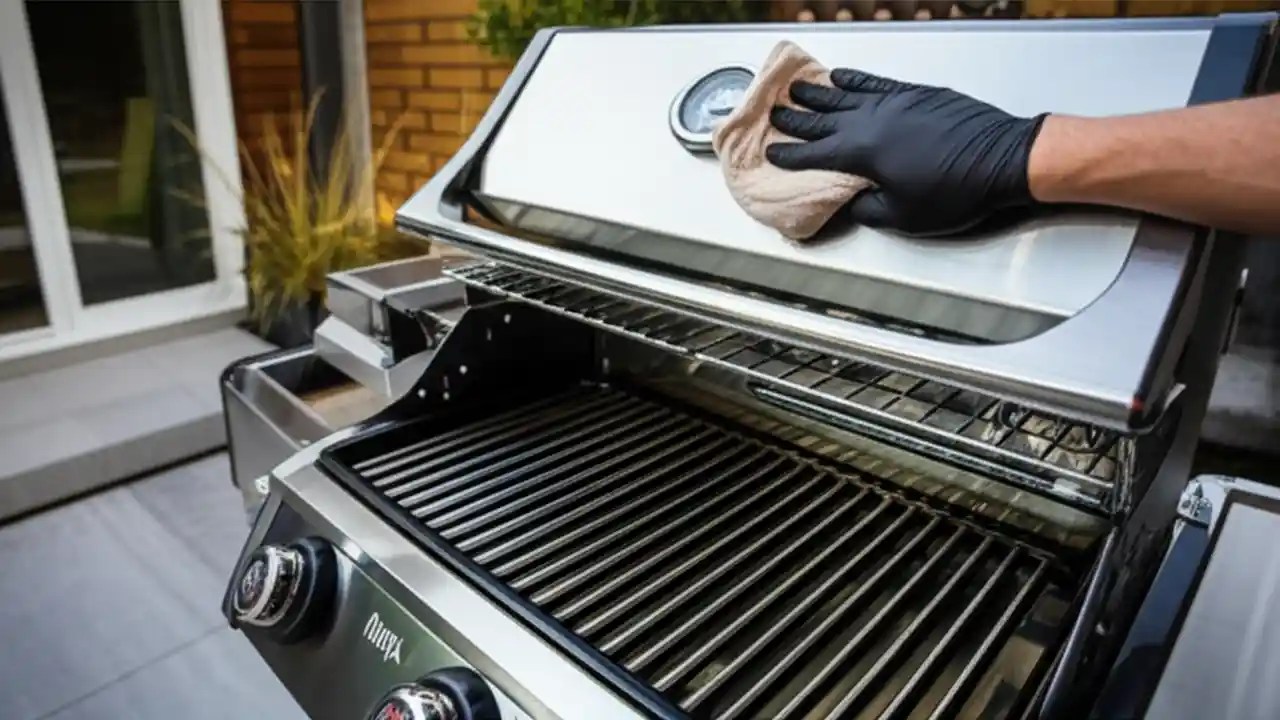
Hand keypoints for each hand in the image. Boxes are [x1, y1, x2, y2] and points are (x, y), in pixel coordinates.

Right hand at [766, 69, 1046, 235]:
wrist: (1002, 159)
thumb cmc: (955, 193)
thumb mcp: (904, 216)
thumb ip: (868, 209)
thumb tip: (851, 203)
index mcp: (862, 154)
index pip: (814, 154)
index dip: (789, 155)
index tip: (771, 152)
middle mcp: (871, 122)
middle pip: (822, 120)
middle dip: (795, 119)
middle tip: (774, 115)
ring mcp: (892, 103)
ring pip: (843, 96)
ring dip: (816, 94)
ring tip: (796, 90)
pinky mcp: (914, 93)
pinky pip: (873, 83)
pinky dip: (854, 79)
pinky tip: (841, 77)